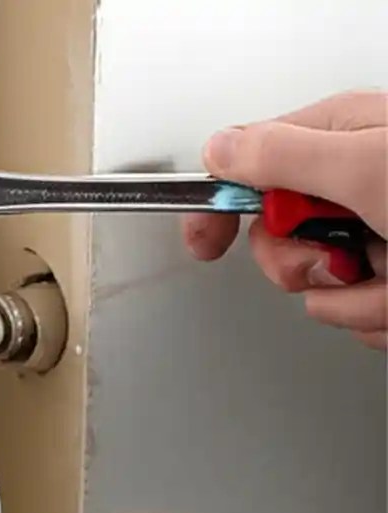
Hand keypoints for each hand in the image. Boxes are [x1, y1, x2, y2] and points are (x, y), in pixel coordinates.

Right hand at [181, 90, 387, 349]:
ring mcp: (379, 232)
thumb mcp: (363, 164)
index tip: (201, 243)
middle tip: (342, 255)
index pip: (247, 171)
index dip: (218, 211)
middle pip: (278, 241)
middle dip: (306, 266)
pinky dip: (382, 315)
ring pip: (324, 289)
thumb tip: (216, 150)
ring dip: (361, 298)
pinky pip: (360, 314)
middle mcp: (357, 183)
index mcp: (340, 139)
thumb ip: (280, 155)